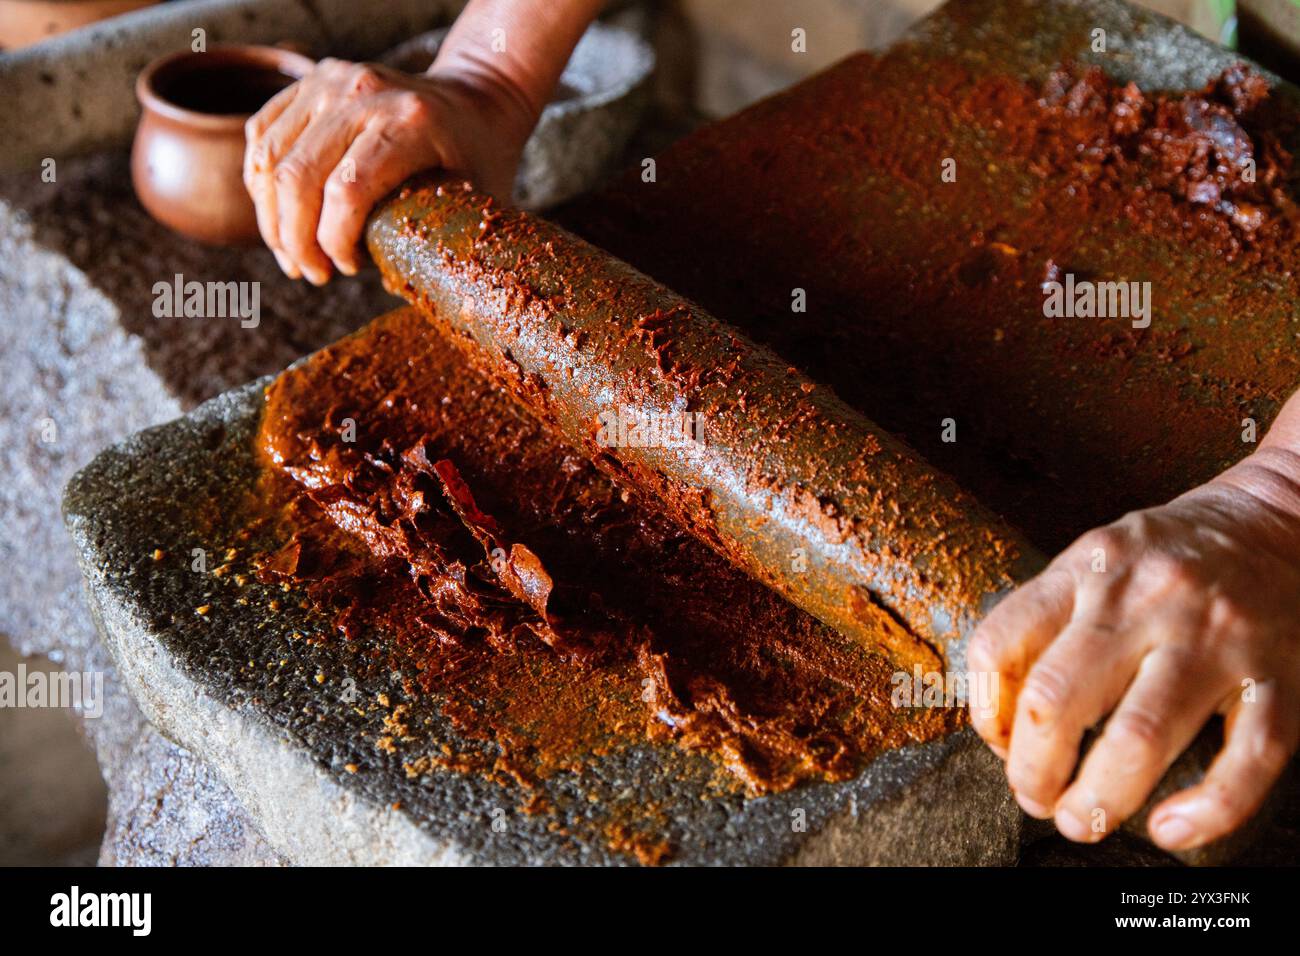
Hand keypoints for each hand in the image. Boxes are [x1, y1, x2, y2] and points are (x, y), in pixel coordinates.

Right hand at [243, 58, 532, 283]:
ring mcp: (330, 80)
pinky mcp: (308, 79)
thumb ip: (439, 245)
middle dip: (296, 241)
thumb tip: (387, 286)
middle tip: (314, 274)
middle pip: (297, 177)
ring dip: (273, 219)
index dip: (335, 241)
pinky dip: (260, 183)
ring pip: (269, 158)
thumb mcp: (477, 202)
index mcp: (411, 122)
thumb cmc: (478, 158)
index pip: (347, 190)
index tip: (348, 268)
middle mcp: (364, 93)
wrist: (473, 96)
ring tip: (295, 257)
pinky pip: (261, 135)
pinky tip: (280, 219)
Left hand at [968, 447, 1299, 849]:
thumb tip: (1001, 714)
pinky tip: (1170, 829)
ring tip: (1082, 821)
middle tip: (1035, 799)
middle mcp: (1146, 599)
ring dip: (1100, 797)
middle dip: (1033, 769)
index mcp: (1089, 567)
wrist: (1277, 522)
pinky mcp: (1281, 677)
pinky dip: (1205, 810)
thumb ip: (1049, 616)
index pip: (1002, 642)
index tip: (998, 745)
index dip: (985, 711)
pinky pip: (1246, 758)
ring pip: (1140, 736)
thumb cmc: (1168, 557)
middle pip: (1058, 699)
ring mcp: (1216, 639)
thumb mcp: (1096, 558)